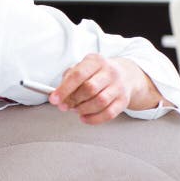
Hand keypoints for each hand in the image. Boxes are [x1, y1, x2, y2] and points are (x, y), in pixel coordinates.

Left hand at [48, 54, 163, 124]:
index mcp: (95, 61)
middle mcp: (110, 72)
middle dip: (73, 100)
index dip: (64, 89)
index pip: (78, 75)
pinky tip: (85, 117)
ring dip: (83, 109)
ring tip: (76, 109)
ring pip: (100, 102)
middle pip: (89, 89)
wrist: (125, 75)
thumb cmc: (96, 73)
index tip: (54, 99)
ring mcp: (119, 86)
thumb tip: (58, 95)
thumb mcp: (81, 68)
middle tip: (65, 106)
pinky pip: (109, 114)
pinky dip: (93, 119)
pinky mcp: (123, 101)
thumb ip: (68, 79)